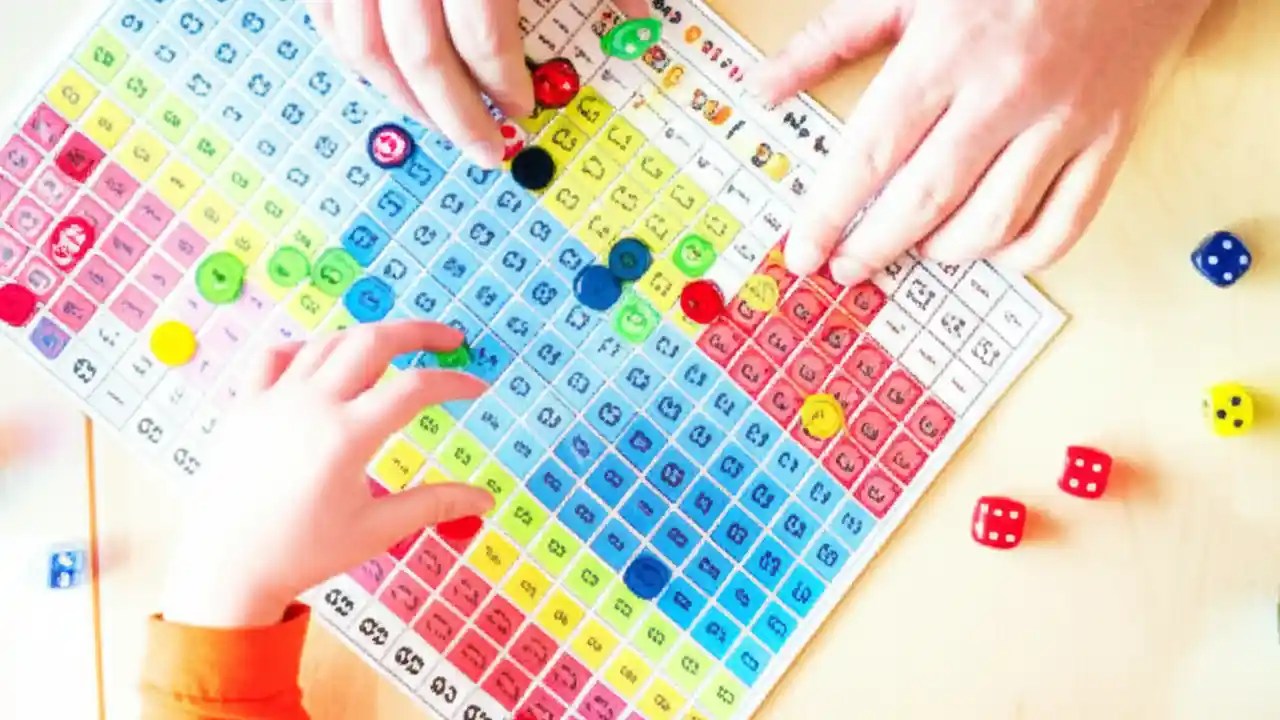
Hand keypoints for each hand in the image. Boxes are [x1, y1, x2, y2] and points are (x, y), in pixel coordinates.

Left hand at [160, 320, 493, 627]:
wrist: (225, 568)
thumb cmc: (303, 554)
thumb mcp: (376, 530)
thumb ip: (433, 504)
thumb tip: (485, 500)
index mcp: (347, 436)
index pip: (415, 389)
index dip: (454, 383)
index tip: (478, 387)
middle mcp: (311, 405)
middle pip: (374, 342)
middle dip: (419, 333)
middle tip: (450, 340)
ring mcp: (274, 400)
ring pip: (328, 343)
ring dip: (369, 338)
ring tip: (396, 349)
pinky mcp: (245, 406)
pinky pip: (276, 357)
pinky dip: (306, 349)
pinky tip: (323, 360)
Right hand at [306, 0, 649, 166]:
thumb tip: (635, 15)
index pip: (478, 36)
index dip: (502, 82)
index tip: (521, 107)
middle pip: (415, 56)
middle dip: (453, 115)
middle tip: (484, 147)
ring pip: (359, 45)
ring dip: (400, 98)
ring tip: (439, 121)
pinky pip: (327, 17)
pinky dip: (356, 54)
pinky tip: (389, 76)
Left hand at [757, 0, 1210, 279]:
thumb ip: (834, 37)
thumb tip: (766, 86)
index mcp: (947, 48)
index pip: (872, 154)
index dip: (829, 213)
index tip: (802, 252)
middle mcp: (1006, 90)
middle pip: (926, 200)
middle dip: (874, 246)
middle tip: (846, 265)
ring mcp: (1065, 119)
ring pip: (994, 224)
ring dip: (941, 252)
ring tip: (915, 246)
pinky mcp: (1111, 137)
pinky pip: (1064, 225)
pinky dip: (1020, 254)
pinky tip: (990, 245)